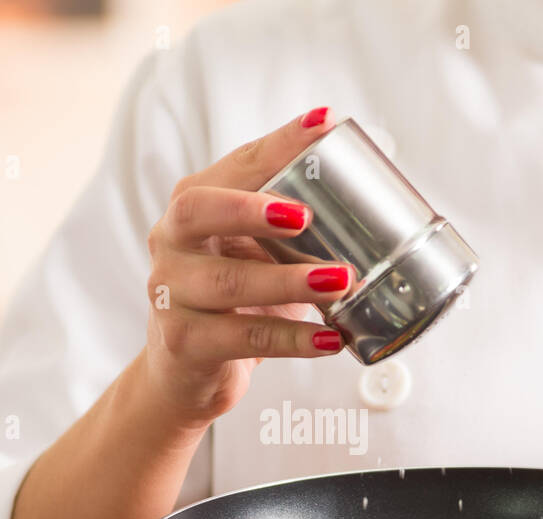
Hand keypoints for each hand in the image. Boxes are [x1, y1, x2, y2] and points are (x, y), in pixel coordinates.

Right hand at [143, 107, 355, 427]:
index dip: (277, 145)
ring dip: (289, 282)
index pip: (233, 165)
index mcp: (191, 205)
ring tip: (341, 282)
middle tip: (306, 216)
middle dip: (252, 210)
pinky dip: (292, 339)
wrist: (187, 369)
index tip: (323, 127)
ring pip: (228, 283)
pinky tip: (330, 339)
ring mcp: (170, 293)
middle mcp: (170, 242)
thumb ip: (294, 221)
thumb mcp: (258, 252)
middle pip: (199, 213)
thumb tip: (372, 190)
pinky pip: (243, 338)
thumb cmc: (233, 300)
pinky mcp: (185, 342)